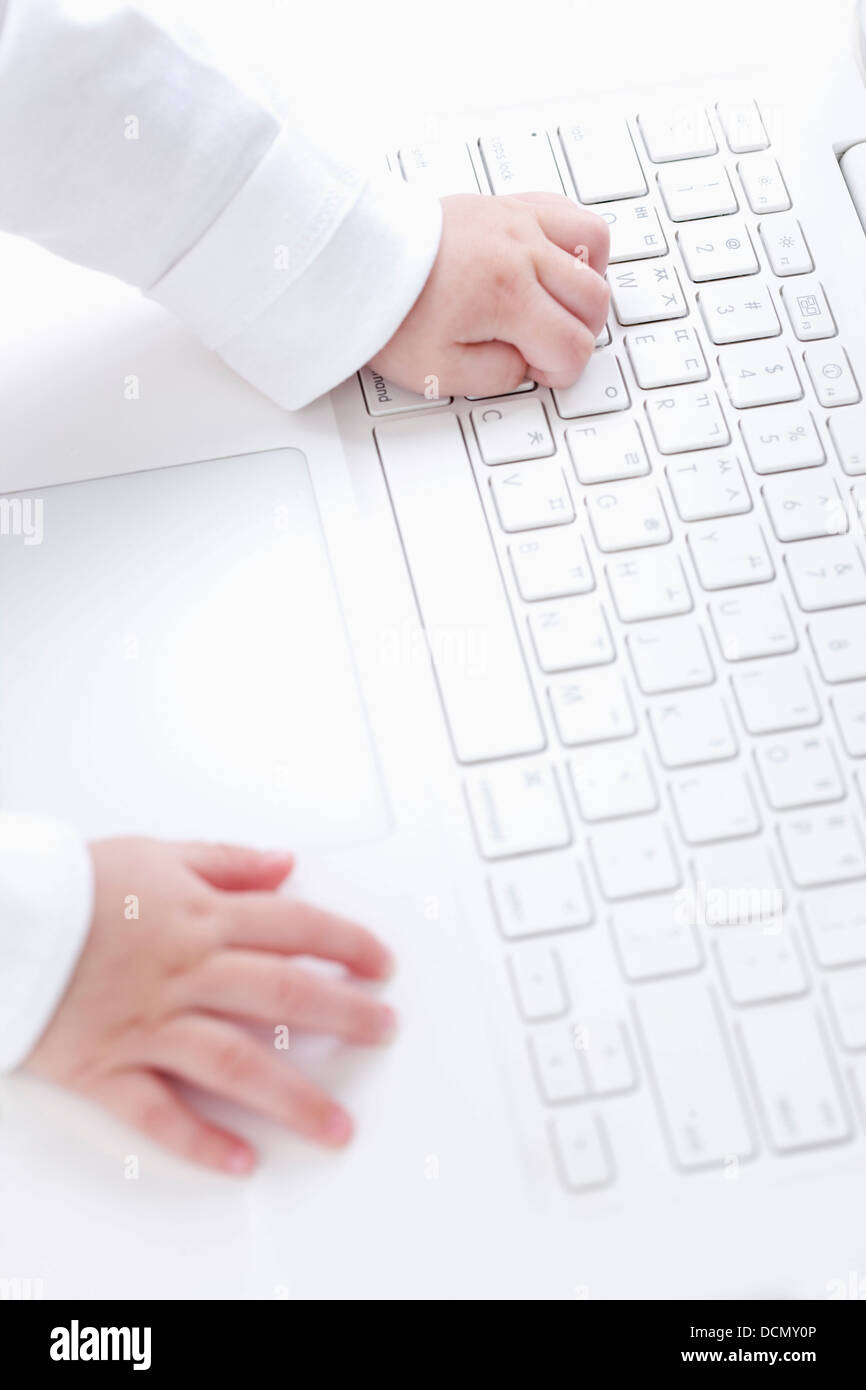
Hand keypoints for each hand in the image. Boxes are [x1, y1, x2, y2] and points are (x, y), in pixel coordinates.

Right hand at [25, 838, 394, 1174]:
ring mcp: (148, 1023)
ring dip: (292, 1097)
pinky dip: (199, 1141)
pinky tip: (241, 1160)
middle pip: (282, 993)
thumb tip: (286, 864)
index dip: (347, 943)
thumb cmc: (72, 886)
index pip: (295, 927)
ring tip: (336, 1126)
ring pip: (234, 1062)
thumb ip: (227, 862)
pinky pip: (157, 1113)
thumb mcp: (155, 853)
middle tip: (384, 1033)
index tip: (381, 963)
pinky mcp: (106, 1067)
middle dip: (344, 1015)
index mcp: (199, 917)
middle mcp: (184, 971)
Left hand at [369, 190, 609, 397]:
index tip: (531, 369)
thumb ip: (497, 377)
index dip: (559, 371)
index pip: (573, 345)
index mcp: (507, 294)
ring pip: (595, 245)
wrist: (356, 261)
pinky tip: (553, 267)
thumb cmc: (388, 311)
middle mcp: (520, 249)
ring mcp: (517, 220)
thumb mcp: (439, 373)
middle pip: (593, 299)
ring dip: (587, 283)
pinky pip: (566, 212)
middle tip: (544, 346)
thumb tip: (528, 364)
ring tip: (558, 305)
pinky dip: (574, 242)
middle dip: (578, 334)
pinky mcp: (507, 205)